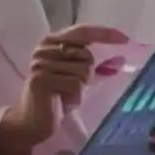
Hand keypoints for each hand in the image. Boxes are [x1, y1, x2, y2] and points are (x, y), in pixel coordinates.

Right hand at [0, 24, 128, 154]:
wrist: (30, 123)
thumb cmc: (54, 98)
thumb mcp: (73, 76)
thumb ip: (91, 65)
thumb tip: (121, 60)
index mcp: (50, 42)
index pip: (82, 31)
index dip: (104, 33)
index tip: (125, 38)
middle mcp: (43, 49)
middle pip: (86, 55)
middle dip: (87, 75)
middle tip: (71, 88)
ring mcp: (40, 64)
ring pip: (83, 72)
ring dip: (80, 89)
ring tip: (64, 96)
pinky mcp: (41, 80)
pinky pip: (75, 85)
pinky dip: (74, 98)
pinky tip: (62, 103)